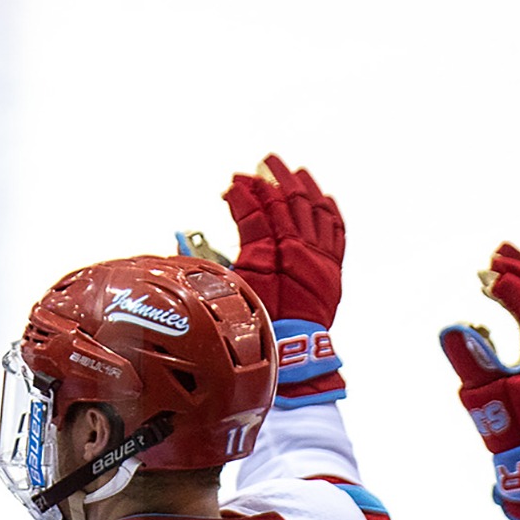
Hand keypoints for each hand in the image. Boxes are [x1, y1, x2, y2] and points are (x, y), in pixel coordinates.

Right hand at [224, 154, 346, 407]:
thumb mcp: (229, 290)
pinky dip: (329, 210)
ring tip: (293, 171)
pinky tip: (324, 197)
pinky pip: (336, 230)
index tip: (231, 186)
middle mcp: (299, 249)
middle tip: (261, 165)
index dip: (243, 194)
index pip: (257, 209)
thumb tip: (183, 239)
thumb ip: (210, 260)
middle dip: (273, 178)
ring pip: (316, 208)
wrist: (293, 354)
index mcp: (271, 251)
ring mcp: (320, 257)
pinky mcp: (333, 268)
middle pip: (288, 200)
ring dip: (304, 186)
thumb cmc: (257, 326)